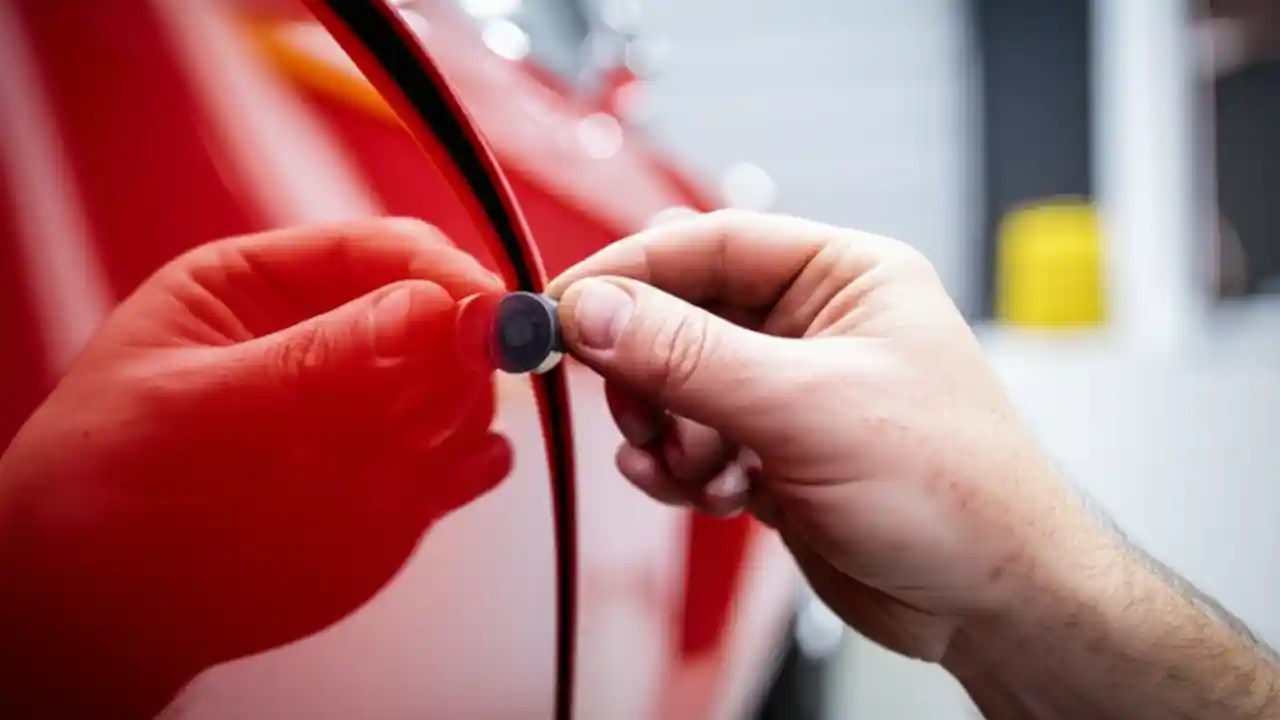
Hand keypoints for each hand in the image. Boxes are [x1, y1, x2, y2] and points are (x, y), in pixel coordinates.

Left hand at [0, 219, 509, 717]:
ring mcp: (369, 412)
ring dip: (468, 405)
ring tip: (427, 444)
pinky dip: (473, 463)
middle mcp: (332, 338)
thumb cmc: (110, 486)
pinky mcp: (394, 480)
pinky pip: (462, 457)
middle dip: (465, 338)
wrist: (102, 610)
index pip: (377, 252)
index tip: (485, 307)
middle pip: (438, 311)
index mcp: (266, 287)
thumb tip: (433, 307)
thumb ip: (319, 360)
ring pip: (460, 384)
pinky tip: (452, 479)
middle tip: (482, 369)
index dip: (438, 271)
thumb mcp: (199, 406)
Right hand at [548, 210, 1279, 718]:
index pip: (709, 244)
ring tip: (690, 468)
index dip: (630, 272)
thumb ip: (690, 357)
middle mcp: (814, 327)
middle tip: (632, 410)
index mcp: (843, 277)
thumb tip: (597, 312)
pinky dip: (683, 471)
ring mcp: (791, 394)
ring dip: (665, 432)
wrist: (991, 600)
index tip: (564, 306)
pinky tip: (710, 493)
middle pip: (682, 318)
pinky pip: (694, 443)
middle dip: (646, 371)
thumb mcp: (808, 408)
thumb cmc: (955, 490)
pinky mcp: (775, 453)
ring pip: (678, 388)